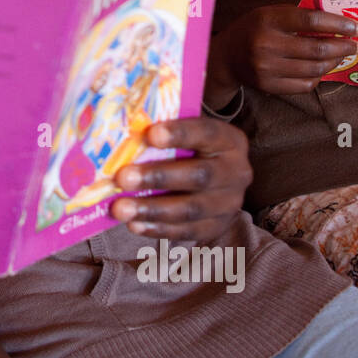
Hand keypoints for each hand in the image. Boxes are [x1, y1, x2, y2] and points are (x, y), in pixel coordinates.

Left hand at [111, 117, 251, 242]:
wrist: (210, 177)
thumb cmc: (186, 147)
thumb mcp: (181, 132)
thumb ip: (159, 127)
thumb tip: (122, 127)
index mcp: (230, 141)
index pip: (207, 133)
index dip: (180, 134)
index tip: (150, 134)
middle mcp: (236, 172)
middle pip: (199, 176)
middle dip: (158, 177)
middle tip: (123, 178)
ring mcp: (229, 203)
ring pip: (191, 209)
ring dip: (152, 209)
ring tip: (120, 208)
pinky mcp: (216, 227)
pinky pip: (186, 231)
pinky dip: (157, 228)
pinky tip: (133, 224)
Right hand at [207, 4, 357, 104]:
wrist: (226, 57)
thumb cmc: (254, 29)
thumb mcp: (271, 13)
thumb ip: (299, 17)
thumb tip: (341, 23)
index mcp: (268, 20)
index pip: (311, 20)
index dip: (339, 24)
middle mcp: (266, 44)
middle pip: (317, 48)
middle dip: (343, 46)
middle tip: (354, 44)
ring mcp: (266, 68)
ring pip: (315, 69)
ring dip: (334, 62)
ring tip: (341, 55)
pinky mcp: (268, 86)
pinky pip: (305, 85)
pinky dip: (319, 76)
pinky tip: (322, 68)